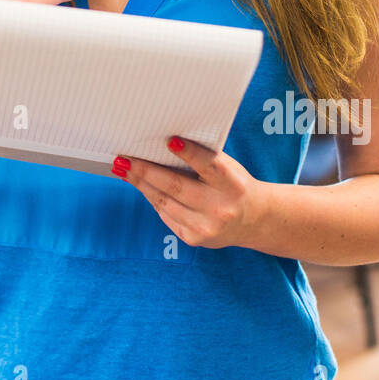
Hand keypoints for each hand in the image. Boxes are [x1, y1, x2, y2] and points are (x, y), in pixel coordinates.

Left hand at [112, 136, 266, 250]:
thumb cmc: (234, 185)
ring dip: (141, 184)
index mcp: (233, 184)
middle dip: (146, 171)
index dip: (190, 154)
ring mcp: (206, 227)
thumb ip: (203, 158)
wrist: (254, 220)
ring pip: (164, 202)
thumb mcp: (229, 168)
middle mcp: (220, 208)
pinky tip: (141, 185)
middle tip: (124, 159)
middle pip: (176, 187)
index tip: (170, 141)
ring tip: (124, 170)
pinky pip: (166, 214)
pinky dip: (152, 198)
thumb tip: (162, 145)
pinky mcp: (193, 238)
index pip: (210, 166)